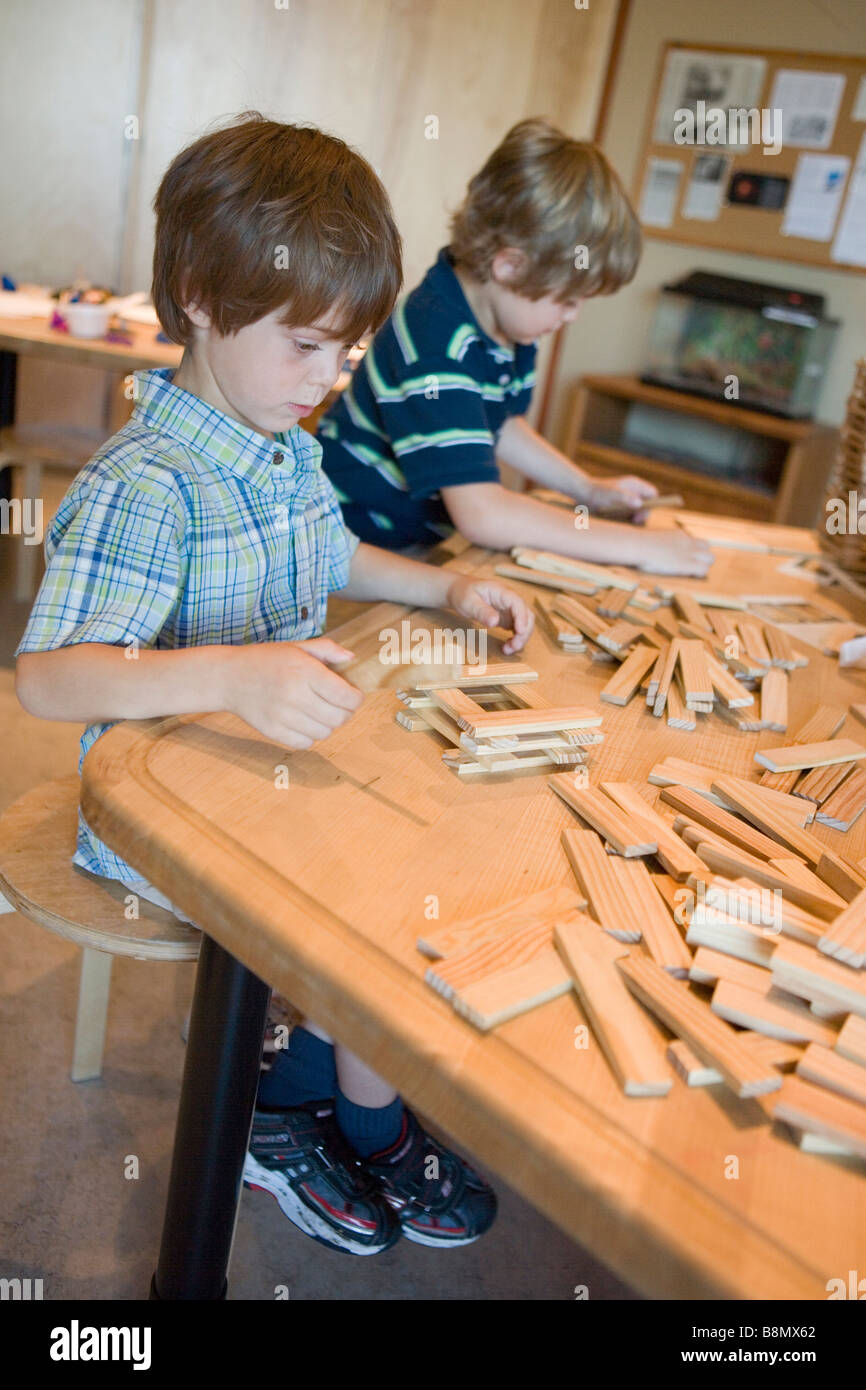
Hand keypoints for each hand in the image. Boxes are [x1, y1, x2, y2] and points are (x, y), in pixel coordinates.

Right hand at [224, 637, 362, 747]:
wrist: (229, 677)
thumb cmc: (266, 660)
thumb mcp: (297, 647)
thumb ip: (327, 649)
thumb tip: (352, 659)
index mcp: (304, 671)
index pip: (345, 696)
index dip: (356, 699)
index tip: (354, 696)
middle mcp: (294, 694)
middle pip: (339, 718)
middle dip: (345, 713)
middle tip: (339, 706)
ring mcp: (282, 716)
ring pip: (324, 733)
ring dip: (328, 725)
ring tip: (319, 712)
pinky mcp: (272, 732)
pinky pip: (306, 743)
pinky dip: (310, 736)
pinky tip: (304, 722)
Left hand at [445, 576, 534, 654]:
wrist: (459, 591)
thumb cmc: (463, 594)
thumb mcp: (468, 602)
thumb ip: (481, 611)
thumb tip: (494, 622)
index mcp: (501, 592)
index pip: (518, 603)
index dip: (522, 617)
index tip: (520, 631)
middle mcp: (510, 600)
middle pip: (527, 615)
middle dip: (524, 632)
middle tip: (513, 647)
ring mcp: (510, 609)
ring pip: (525, 623)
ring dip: (521, 638)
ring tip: (508, 650)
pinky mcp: (508, 618)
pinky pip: (518, 629)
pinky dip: (516, 638)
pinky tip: (507, 646)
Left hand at [589, 475, 657, 521]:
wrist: (582, 493)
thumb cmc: (597, 492)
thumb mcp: (611, 495)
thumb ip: (625, 498)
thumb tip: (639, 503)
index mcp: (635, 485)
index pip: (652, 494)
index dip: (652, 504)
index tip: (641, 514)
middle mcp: (634, 492)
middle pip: (647, 505)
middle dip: (642, 515)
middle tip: (632, 522)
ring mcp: (628, 500)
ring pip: (638, 512)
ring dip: (633, 519)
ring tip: (623, 523)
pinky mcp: (622, 508)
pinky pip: (630, 516)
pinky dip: (626, 521)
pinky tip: (618, 523)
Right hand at [632, 531, 713, 576]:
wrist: (637, 545)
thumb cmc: (637, 545)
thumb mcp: (651, 540)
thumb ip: (658, 543)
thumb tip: (650, 549)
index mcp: (679, 535)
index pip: (696, 541)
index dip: (694, 551)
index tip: (684, 558)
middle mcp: (687, 542)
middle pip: (707, 547)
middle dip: (702, 557)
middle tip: (691, 566)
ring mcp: (688, 553)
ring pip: (710, 558)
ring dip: (704, 565)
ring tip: (691, 573)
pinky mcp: (687, 564)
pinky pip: (704, 570)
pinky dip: (699, 574)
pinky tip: (688, 577)